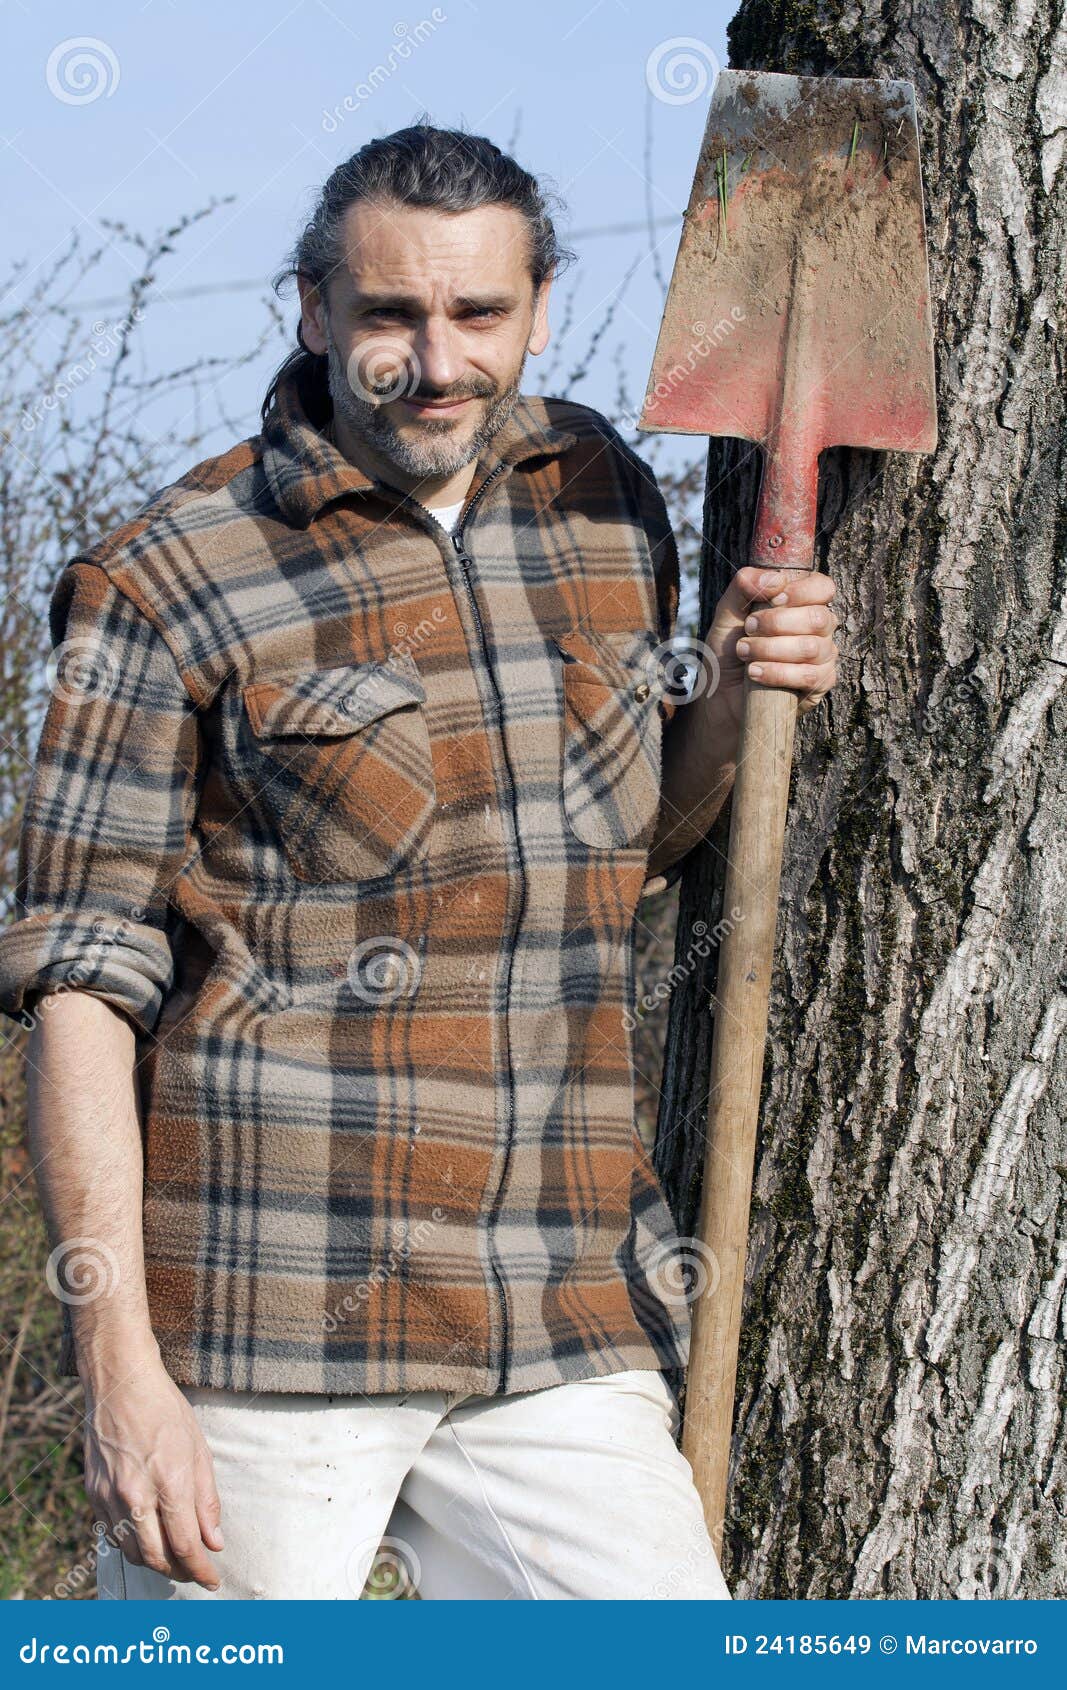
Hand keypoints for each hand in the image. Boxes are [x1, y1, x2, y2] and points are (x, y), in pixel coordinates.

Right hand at [81, 1350, 223, 1589]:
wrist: (122, 1384)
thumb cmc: (166, 1411)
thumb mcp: (199, 1450)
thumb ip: (207, 1500)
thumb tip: (214, 1541)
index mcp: (170, 1482)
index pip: (186, 1545)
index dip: (201, 1570)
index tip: (212, 1579)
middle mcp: (136, 1495)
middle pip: (157, 1558)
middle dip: (179, 1573)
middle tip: (194, 1572)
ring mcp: (110, 1496)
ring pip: (132, 1552)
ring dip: (155, 1563)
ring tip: (173, 1558)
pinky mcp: (93, 1494)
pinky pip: (112, 1535)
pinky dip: (132, 1545)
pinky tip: (147, 1537)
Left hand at [705, 565, 838, 716]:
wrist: (720, 693)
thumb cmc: (729, 650)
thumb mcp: (728, 612)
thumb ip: (744, 586)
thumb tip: (774, 579)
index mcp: (804, 604)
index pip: (822, 587)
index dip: (801, 592)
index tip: (773, 599)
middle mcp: (820, 629)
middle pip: (817, 618)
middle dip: (777, 623)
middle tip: (748, 629)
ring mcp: (823, 657)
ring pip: (811, 647)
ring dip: (770, 649)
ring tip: (744, 652)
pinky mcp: (820, 684)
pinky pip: (809, 675)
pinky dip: (777, 673)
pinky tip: (754, 673)